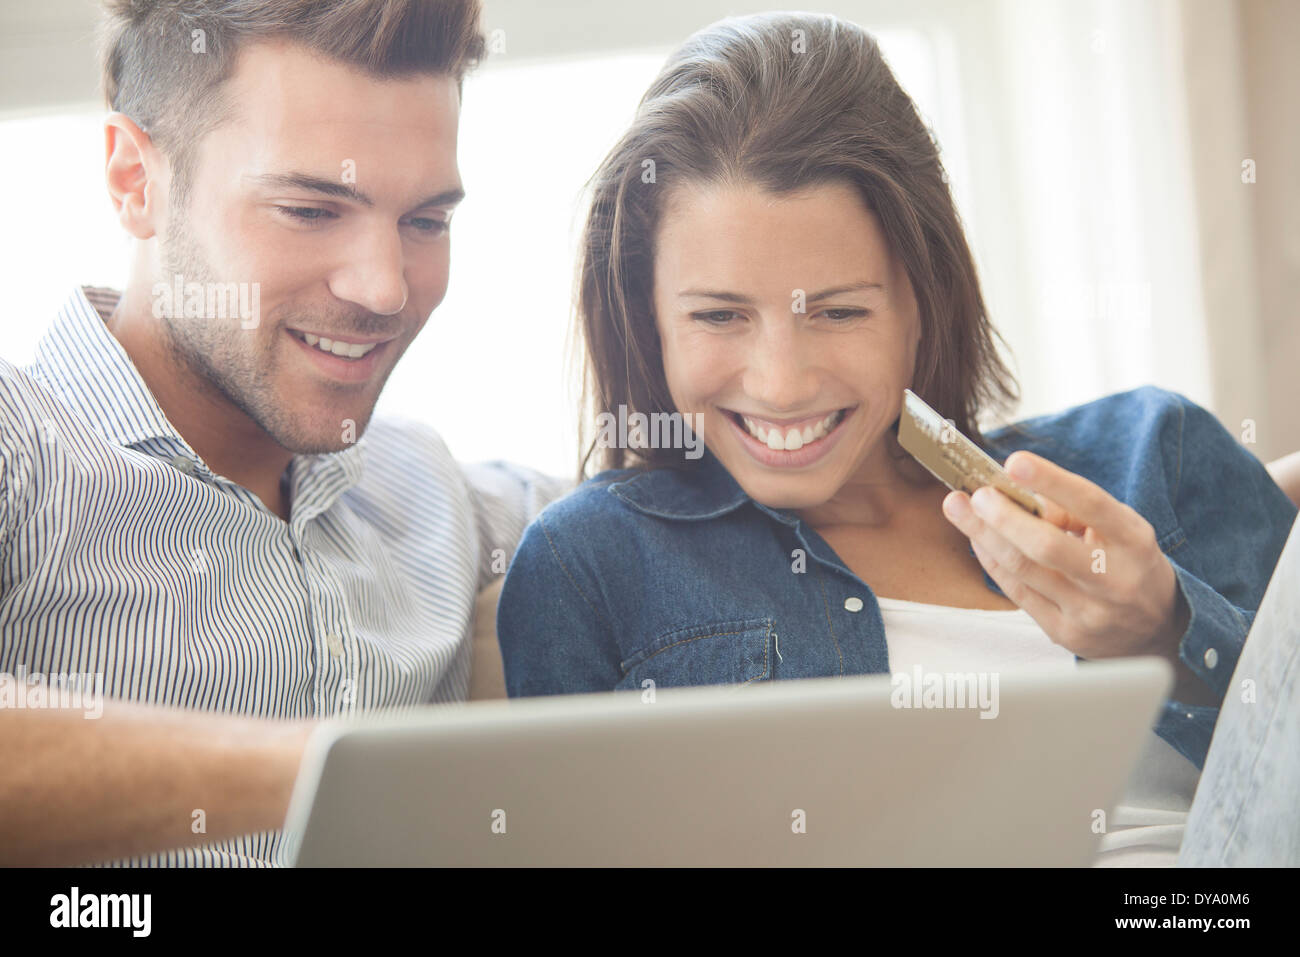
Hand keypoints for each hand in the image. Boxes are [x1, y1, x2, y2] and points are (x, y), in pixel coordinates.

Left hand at [941, 450, 1189, 663]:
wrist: (1158, 632)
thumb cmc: (1128, 564)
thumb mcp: (1120, 530)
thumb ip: (1075, 510)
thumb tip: (1016, 491)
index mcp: (1134, 542)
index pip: (1091, 504)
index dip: (1051, 481)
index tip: (1014, 462)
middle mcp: (1114, 579)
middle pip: (1048, 546)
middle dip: (1004, 517)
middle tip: (977, 494)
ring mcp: (1088, 611)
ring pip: (1024, 570)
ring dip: (984, 535)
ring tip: (959, 509)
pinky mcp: (1065, 633)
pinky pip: (1017, 592)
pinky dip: (991, 561)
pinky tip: (977, 539)